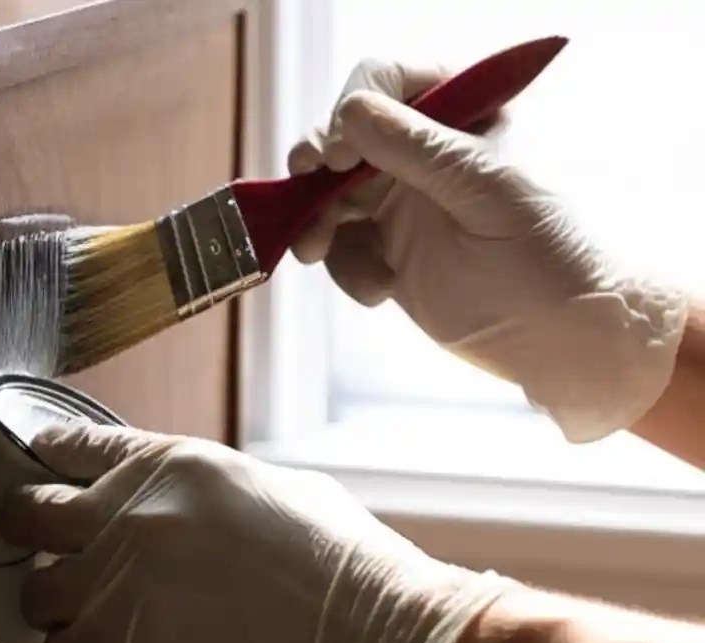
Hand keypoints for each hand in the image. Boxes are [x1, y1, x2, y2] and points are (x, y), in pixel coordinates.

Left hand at [0, 423, 510, 642]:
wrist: (363, 634)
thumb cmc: (338, 560)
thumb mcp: (271, 488)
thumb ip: (204, 491)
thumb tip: (185, 509)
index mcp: (165, 463)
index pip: (68, 444)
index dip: (47, 457)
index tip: (40, 469)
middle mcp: (124, 514)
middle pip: (22, 511)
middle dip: (23, 525)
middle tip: (40, 543)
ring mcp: (112, 582)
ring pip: (31, 590)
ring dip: (53, 600)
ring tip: (85, 609)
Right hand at [288, 60, 685, 441]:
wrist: (560, 338)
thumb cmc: (546, 255)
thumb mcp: (485, 190)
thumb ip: (418, 149)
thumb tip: (349, 114)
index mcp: (462, 116)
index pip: (388, 81)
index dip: (354, 109)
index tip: (341, 155)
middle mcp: (425, 152)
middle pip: (344, 134)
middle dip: (317, 163)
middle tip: (306, 190)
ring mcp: (402, 201)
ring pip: (329, 191)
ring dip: (315, 219)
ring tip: (316, 250)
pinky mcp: (387, 250)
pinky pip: (339, 243)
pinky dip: (344, 266)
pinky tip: (380, 290)